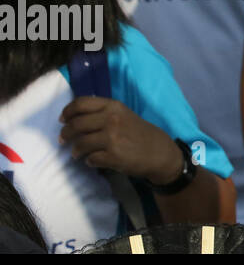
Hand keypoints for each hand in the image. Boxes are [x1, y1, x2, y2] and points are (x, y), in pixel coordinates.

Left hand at [60, 96, 185, 185]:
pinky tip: (93, 160)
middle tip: (63, 139)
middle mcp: (112, 119)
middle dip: (65, 133)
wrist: (159, 151)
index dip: (67, 111)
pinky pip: (90, 159)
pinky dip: (88, 161)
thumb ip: (103, 113)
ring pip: (80, 144)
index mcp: (114, 106)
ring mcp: (112, 138)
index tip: (63, 120)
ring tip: (76, 153)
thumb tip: (76, 119)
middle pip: (76, 124)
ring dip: (75, 150)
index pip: (81, 103)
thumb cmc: (139, 132)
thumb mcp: (124, 115)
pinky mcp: (113, 156)